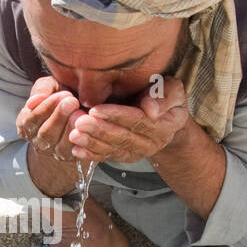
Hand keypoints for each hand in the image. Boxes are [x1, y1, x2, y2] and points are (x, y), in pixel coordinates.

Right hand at [16, 76, 84, 161]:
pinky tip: (88, 124)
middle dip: (59, 117)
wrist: (80, 110)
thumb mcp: (51, 87)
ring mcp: (52, 151)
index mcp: (26, 123)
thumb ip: (41, 89)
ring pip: (58, 144)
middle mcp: (36, 140)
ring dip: (70, 127)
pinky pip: (73, 151)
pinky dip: (80, 138)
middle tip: (73, 101)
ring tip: (81, 111)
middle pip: (45, 133)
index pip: (30, 120)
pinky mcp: (68, 156)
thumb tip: (32, 102)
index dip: (46, 107)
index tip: (63, 94)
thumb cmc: (63, 96)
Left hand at [67, 76, 189, 163]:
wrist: (163, 114)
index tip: (96, 110)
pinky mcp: (125, 155)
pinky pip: (107, 156)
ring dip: (92, 143)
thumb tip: (151, 110)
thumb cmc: (165, 95)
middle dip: (99, 130)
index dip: (117, 115)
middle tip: (79, 122)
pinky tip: (76, 150)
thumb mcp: (172, 90)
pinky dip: (91, 155)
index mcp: (165, 125)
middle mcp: (151, 142)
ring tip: (74, 134)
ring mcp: (137, 151)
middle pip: (123, 137)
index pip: (138, 120)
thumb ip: (164, 97)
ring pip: (113, 148)